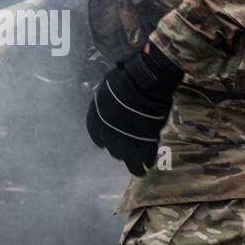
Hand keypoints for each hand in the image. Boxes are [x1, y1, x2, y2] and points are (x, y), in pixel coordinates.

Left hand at [86, 44, 181, 175]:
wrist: (145, 82)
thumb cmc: (125, 78)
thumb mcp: (107, 87)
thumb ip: (105, 100)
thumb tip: (108, 102)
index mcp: (96, 119)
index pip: (95, 135)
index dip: (103, 138)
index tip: (108, 140)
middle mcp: (107, 133)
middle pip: (112, 148)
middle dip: (119, 147)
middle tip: (129, 145)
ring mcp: (125, 142)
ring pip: (127, 160)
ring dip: (132, 162)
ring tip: (139, 165)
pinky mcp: (143, 146)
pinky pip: (143, 160)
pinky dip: (146, 162)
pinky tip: (149, 162)